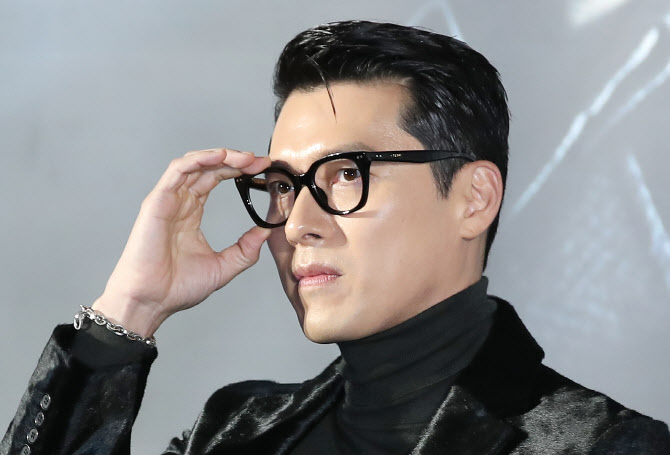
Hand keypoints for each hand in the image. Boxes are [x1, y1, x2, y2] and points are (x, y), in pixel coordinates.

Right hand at [92, 148, 271, 336]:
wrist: (151, 301)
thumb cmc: (177, 287)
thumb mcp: (224, 267)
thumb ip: (246, 249)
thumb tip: (266, 231)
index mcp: (191, 213)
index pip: (215, 179)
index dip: (238, 170)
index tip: (262, 169)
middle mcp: (179, 202)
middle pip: (207, 168)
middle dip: (235, 160)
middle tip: (261, 161)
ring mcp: (167, 200)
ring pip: (194, 164)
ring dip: (221, 156)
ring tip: (246, 158)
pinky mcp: (157, 202)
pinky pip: (177, 170)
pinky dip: (199, 159)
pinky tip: (220, 157)